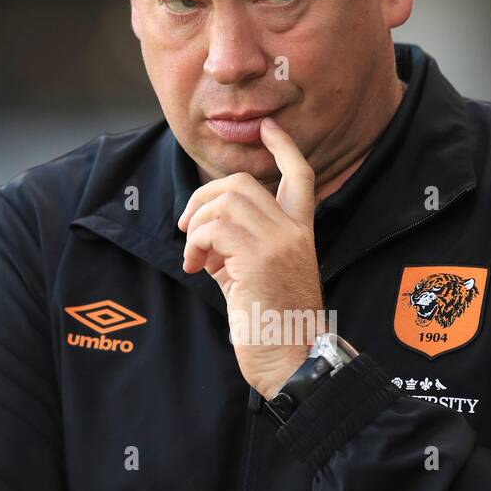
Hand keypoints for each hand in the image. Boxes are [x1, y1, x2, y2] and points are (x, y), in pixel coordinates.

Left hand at [177, 117, 324, 399]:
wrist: (291, 361)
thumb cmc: (272, 329)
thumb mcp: (254, 279)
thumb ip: (234, 250)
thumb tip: (202, 236)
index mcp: (302, 234)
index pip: (301, 176)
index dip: (283, 148)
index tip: (268, 128)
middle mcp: (294, 232)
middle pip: (243, 183)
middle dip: (204, 197)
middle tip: (188, 230)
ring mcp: (279, 242)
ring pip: (226, 200)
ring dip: (198, 224)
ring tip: (195, 256)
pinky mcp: (259, 259)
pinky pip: (214, 229)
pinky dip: (196, 244)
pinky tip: (196, 268)